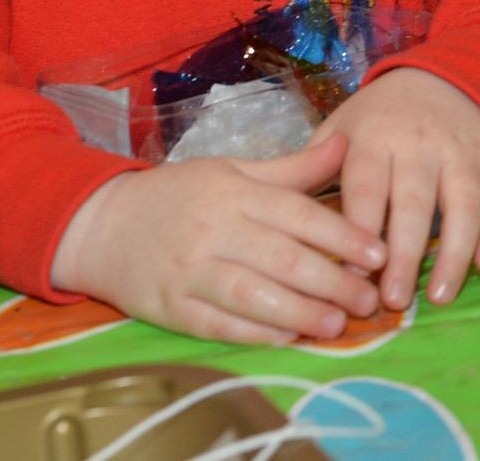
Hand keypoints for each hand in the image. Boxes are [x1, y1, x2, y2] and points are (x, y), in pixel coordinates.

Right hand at [51, 133, 385, 343]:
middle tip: (369, 299)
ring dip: (299, 312)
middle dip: (332, 281)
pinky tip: (287, 336)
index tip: (379, 254)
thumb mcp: (234, 169)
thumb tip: (347, 143)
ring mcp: (190, 271)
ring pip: (252, 294)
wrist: (100, 225)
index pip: (298, 214)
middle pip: (282, 258)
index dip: (343, 236)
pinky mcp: (170, 307)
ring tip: (337, 324)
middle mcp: (215, 230)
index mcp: (235, 193)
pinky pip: (217, 323)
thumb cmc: (178, 194)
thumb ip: (293, 167)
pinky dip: (254, 332)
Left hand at [312, 67, 479, 310]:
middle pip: (415, 202)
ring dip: (455, 251)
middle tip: (395, 300)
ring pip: (465, 203)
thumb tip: (284, 219)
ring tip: (441, 296)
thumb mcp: (339, 129)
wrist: (440, 79)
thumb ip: (313, 170)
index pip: (367, 188)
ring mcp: (461, 152)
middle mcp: (420, 144)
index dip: (360, 233)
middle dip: (406, 255)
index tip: (351, 275)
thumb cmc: (378, 118)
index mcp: (374, 138)